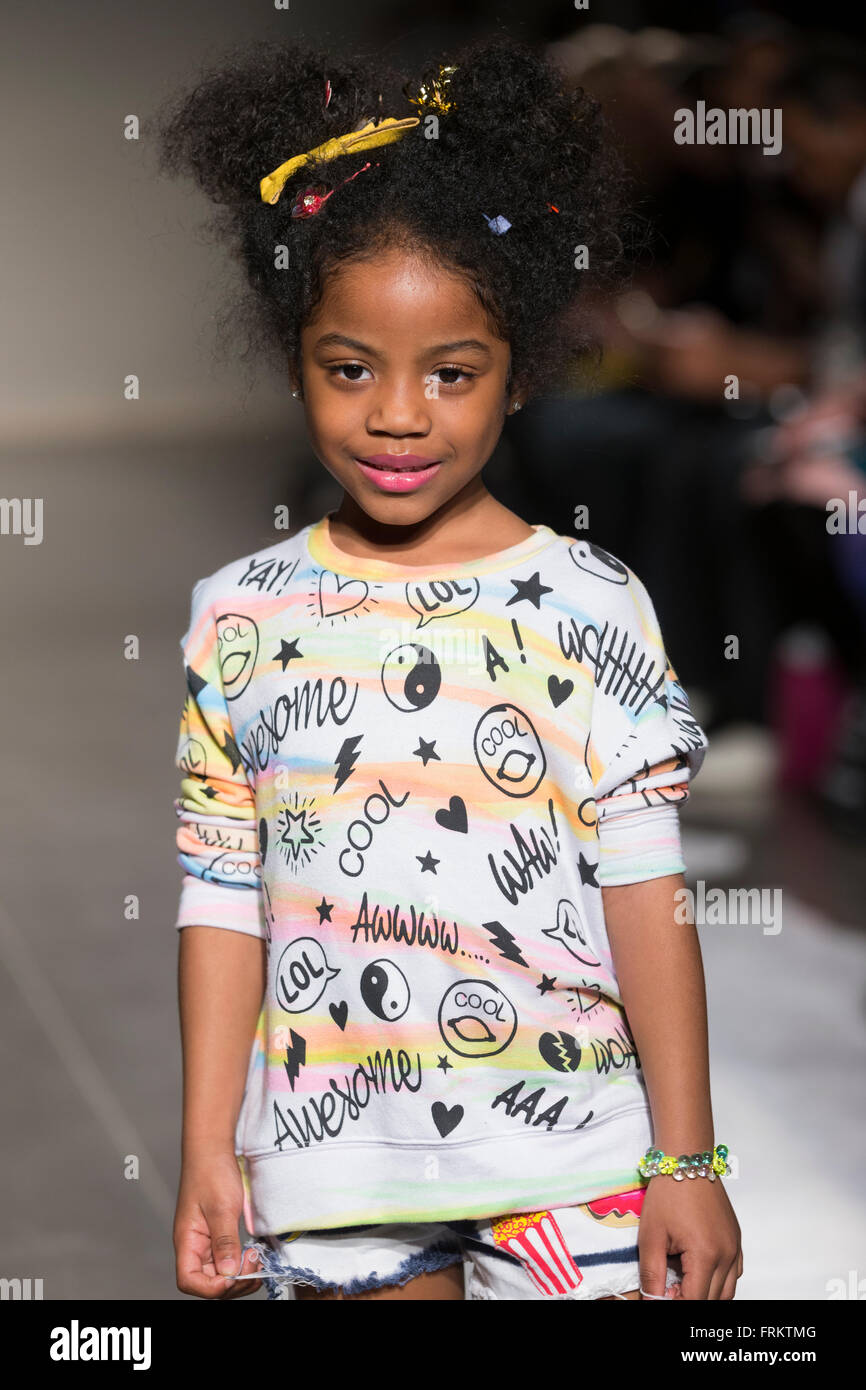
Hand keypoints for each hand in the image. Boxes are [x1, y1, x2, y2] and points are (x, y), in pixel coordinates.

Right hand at [174, 1149, 262, 1298]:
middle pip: (206, 1282)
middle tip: (253, 1267)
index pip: (189, 1280)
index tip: (234, 1277)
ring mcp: (206, 1241)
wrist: (213, 1149)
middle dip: (231, 1282)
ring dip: (238, 1274)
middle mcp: (194, 1245)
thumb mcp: (222, 1207)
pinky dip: (241, 1262)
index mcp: (187, 1241)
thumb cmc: (211, 1171)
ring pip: (219, 1273)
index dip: (211, 1287)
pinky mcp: (218, 1235)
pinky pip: (227, 1259)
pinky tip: (252, 1254)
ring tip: (255, 1259)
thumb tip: (229, 1273)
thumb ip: (225, 1242)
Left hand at [638, 1173, 742, 1299]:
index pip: (695, 1301)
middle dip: (689, 1299)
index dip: (676, 1304)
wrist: (687, 1160)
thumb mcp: (651, 1236)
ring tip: (681, 1281)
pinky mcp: (736, 1241)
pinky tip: (697, 1270)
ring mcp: (735, 1248)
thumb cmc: (669, 1192)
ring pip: (727, 1292)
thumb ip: (652, 1274)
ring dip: (705, 1294)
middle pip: (713, 1300)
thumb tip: (652, 1300)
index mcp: (706, 1254)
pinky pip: (733, 1274)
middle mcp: (727, 1254)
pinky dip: (717, 1282)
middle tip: (667, 1289)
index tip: (659, 1297)